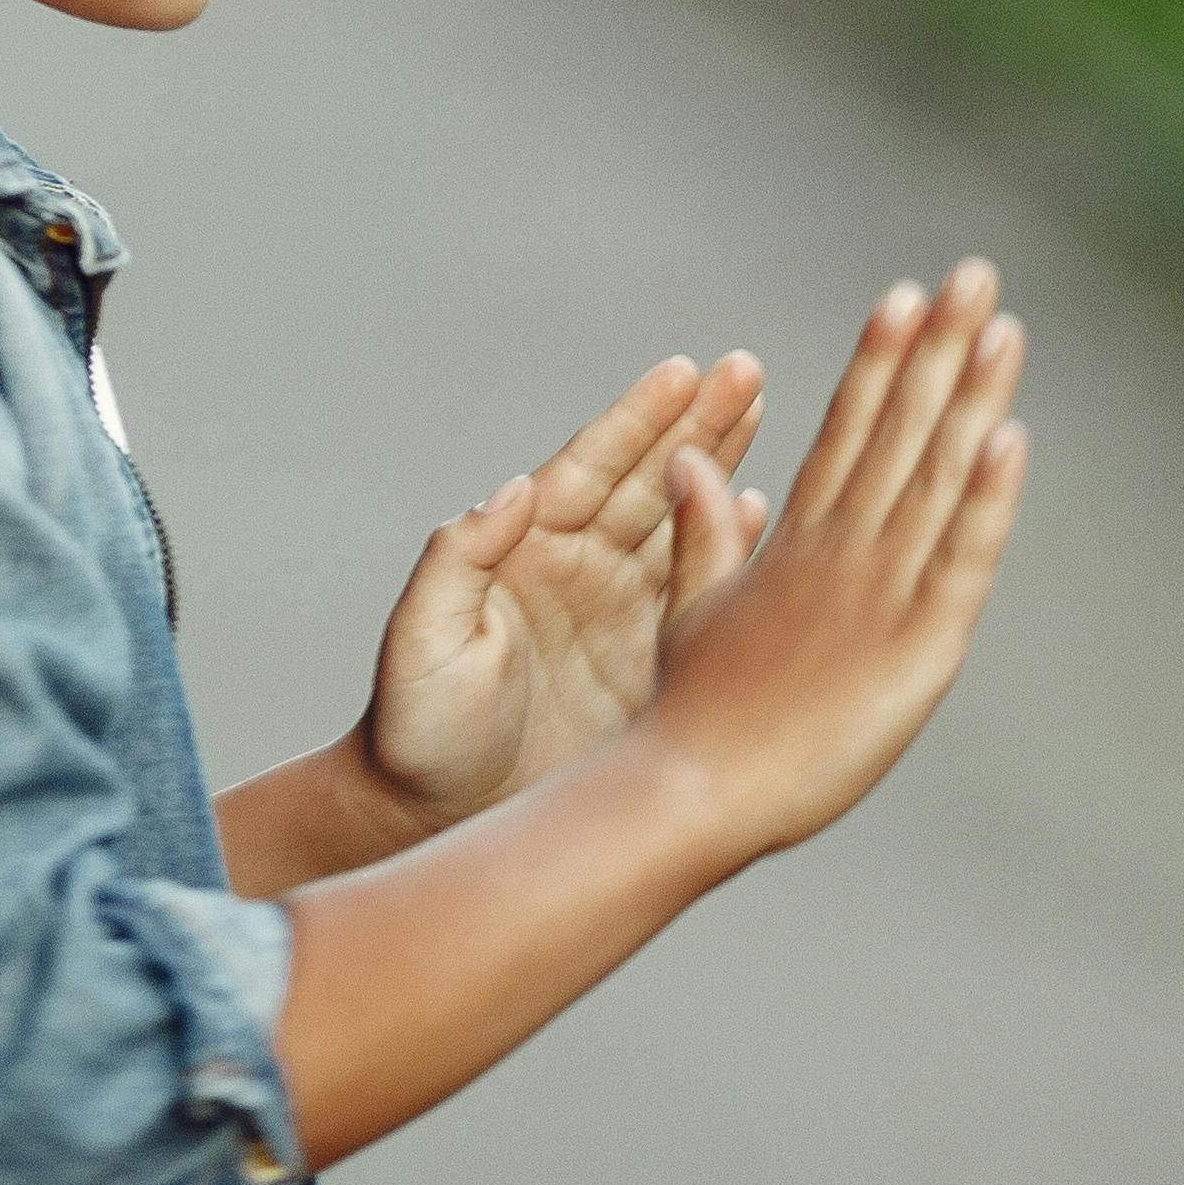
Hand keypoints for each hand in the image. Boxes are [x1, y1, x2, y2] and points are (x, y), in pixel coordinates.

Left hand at [361, 351, 777, 833]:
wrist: (439, 813)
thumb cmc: (416, 730)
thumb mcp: (423, 641)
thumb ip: (457, 561)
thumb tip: (512, 490)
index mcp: (528, 550)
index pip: (591, 469)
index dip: (639, 421)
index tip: (683, 371)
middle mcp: (582, 567)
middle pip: (651, 479)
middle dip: (699, 422)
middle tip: (747, 371)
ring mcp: (622, 610)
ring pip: (686, 521)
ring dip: (724, 465)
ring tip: (768, 410)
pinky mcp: (654, 659)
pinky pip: (704, 590)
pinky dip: (736, 547)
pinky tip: (767, 510)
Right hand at [633, 263, 1032, 864]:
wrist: (690, 791)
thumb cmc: (690, 714)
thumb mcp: (693, 608)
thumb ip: (704, 530)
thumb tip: (686, 458)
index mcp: (796, 543)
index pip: (847, 432)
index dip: (881, 361)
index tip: (907, 295)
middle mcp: (841, 551)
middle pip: (899, 432)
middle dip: (939, 349)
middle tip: (976, 272)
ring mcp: (880, 593)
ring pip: (936, 477)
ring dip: (972, 399)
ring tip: (1002, 326)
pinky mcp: (918, 646)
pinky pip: (961, 561)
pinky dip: (985, 501)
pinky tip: (1009, 441)